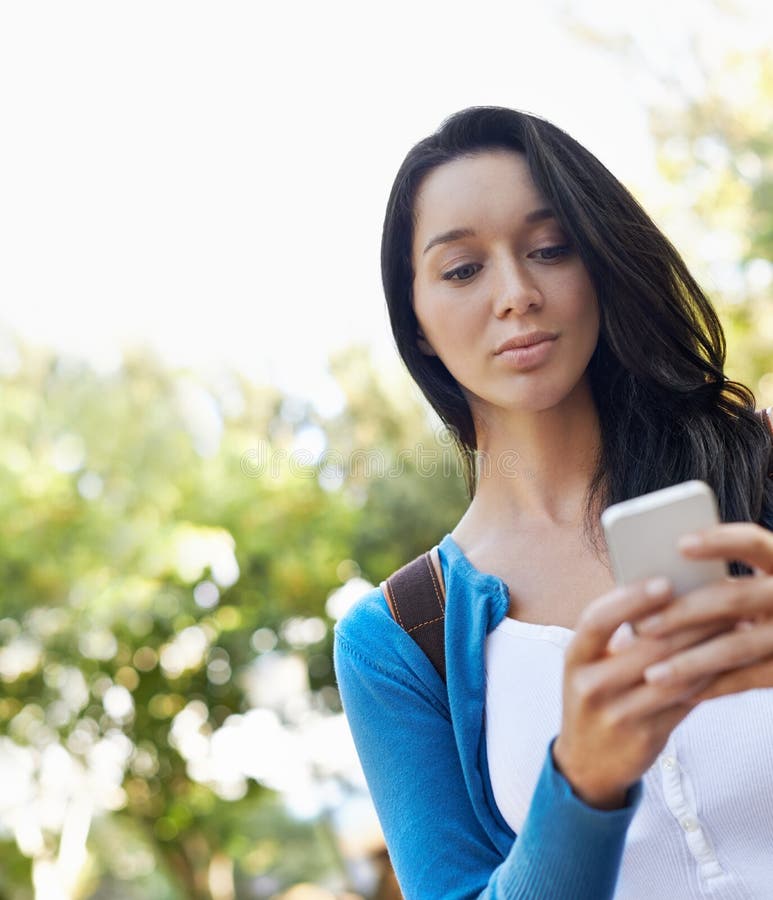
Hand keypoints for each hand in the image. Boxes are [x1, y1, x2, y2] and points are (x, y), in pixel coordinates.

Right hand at [554, 577, 722, 809]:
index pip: (597, 620)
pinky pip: (684, 701)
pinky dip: (709, 678)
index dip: (630, 599)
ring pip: (672, 675)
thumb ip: (618, 635)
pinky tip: (726, 661)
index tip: (664, 582)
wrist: (586, 762)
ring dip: (707, 647)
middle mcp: (589, 686)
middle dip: (689, 620)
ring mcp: (616, 714)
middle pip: (646, 647)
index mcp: (573, 658)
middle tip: (720, 598)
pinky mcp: (644, 736)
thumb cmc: (594, 697)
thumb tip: (669, 594)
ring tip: (732, 625)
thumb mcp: (589, 664)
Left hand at [630, 522, 772, 703]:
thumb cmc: (750, 608)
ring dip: (690, 661)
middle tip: (642, 627)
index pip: (753, 542)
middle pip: (734, 598)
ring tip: (650, 675)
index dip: (719, 542)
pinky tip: (680, 694)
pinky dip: (712, 686)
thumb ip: (712, 582)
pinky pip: (748, 679)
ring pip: (737, 645)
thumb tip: (644, 587)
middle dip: (684, 613)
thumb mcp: (747, 588)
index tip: (680, 544)